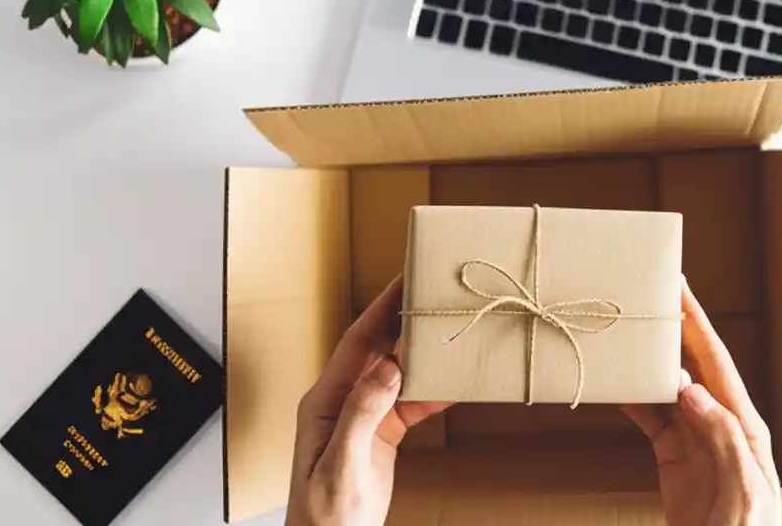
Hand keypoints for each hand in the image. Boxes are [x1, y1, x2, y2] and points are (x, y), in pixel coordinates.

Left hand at [286, 276, 449, 525]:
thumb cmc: (326, 516)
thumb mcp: (341, 465)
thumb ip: (361, 415)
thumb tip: (387, 367)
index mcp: (326, 401)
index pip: (356, 342)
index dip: (381, 309)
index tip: (404, 278)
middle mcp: (343, 401)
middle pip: (378, 349)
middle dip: (405, 320)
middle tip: (435, 293)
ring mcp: (362, 417)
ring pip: (398, 373)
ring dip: (423, 354)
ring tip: (451, 330)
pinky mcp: (380, 435)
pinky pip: (410, 404)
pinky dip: (433, 392)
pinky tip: (455, 382)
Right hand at [623, 280, 781, 525]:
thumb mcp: (742, 485)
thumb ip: (721, 435)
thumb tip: (688, 387)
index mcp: (744, 423)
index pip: (717, 361)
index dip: (698, 323)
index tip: (680, 288)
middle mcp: (720, 422)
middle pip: (692, 363)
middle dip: (674, 326)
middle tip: (650, 292)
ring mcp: (696, 438)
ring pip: (667, 387)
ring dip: (648, 360)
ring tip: (627, 332)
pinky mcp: (674, 456)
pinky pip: (651, 418)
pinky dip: (633, 399)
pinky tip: (617, 384)